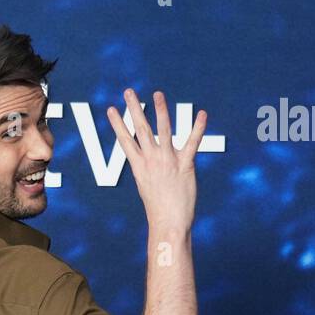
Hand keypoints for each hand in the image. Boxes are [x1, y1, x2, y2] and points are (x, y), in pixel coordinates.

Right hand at [107, 90, 205, 231]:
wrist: (169, 223)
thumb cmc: (159, 209)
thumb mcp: (148, 185)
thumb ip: (149, 168)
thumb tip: (148, 159)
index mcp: (140, 166)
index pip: (125, 141)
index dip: (118, 124)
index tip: (111, 109)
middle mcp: (152, 161)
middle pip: (140, 130)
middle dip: (134, 109)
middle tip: (128, 91)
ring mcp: (168, 161)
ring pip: (163, 130)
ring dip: (160, 110)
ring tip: (157, 94)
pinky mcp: (185, 165)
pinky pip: (192, 143)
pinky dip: (198, 127)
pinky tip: (203, 113)